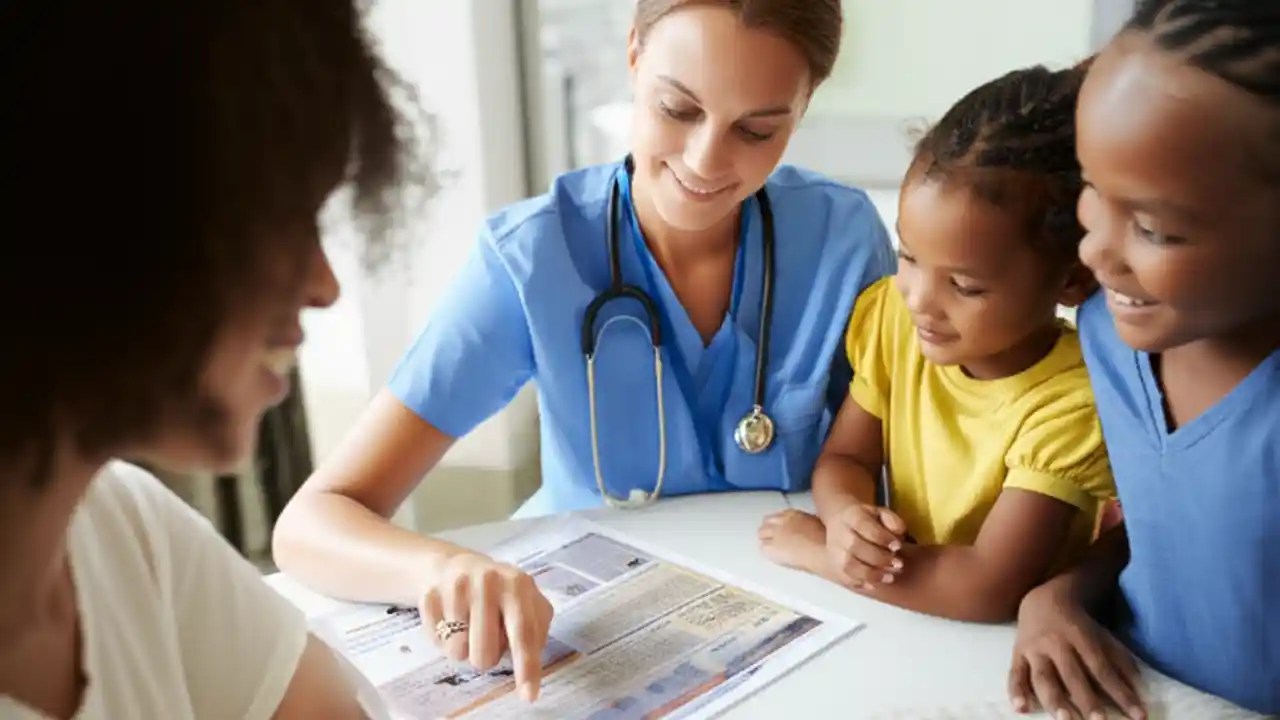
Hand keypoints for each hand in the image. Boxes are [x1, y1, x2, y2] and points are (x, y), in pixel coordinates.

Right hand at [419, 553, 553, 701]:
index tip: (529, 696)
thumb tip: (530, 659)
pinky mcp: (429, 595)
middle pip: (486, 654)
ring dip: (465, 647)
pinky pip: (436, 641)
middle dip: (487, 658)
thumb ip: (534, 630)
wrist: (456, 565)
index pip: (524, 633)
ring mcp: (456, 586)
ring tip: (469, 625)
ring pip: (458, 652)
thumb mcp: (526, 603)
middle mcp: (487, 582)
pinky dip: (443, 638)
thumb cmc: (500, 593)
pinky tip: (450, 618)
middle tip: (487, 638)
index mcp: (518, 585)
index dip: (527, 667)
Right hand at [824, 502, 906, 589]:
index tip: (898, 546)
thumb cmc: (868, 521)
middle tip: (898, 564)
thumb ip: (893, 521)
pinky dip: (860, 583)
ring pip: (847, 565)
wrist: (842, 525)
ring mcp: (834, 551)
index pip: (863, 524)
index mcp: (851, 516)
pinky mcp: (834, 566)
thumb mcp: (882, 514)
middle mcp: (839, 533)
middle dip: (879, 557)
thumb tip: (898, 533)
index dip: (882, 537)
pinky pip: (844, 578)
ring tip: (890, 578)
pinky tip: (875, 585)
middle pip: (854, 545)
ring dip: (870, 574)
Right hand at [1008, 585, 1144, 719]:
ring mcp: (1034, 650)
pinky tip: (1020, 709)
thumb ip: (1121, 662)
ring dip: (1053, 700)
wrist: (1041, 600)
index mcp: (1081, 636)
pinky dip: (1016, 691)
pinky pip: (1014, 674)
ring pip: (1042, 677)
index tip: (1138, 716)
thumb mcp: (1103, 636)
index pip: (1103, 669)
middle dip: (1085, 700)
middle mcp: (1056, 643)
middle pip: (1072, 675)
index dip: (1121, 693)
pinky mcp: (1016, 654)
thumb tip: (1141, 691)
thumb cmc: (1078, 625)